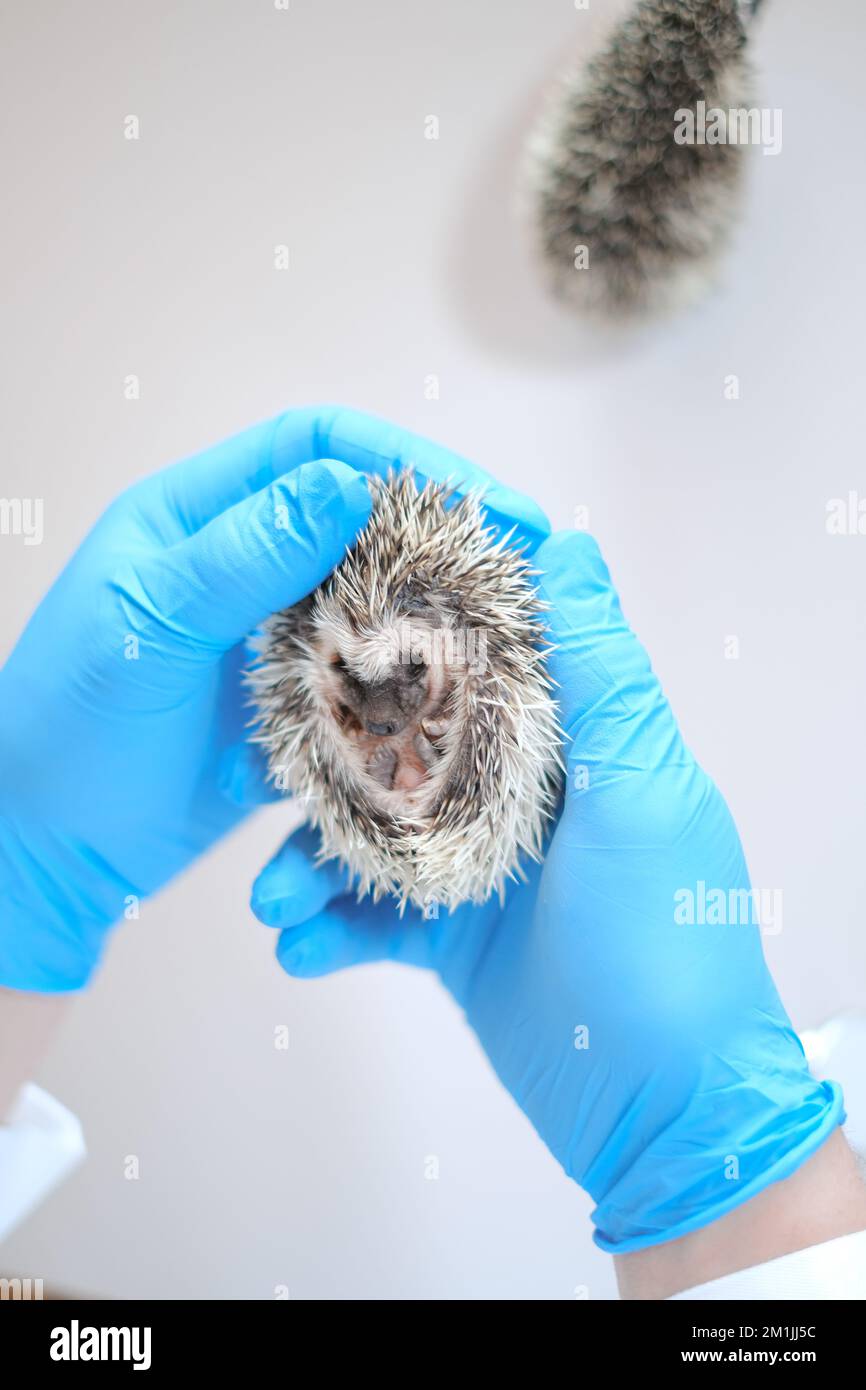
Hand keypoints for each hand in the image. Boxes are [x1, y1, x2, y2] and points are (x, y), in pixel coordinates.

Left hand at [0, 406, 548, 991]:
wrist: (39, 853)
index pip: (314, 449)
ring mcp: (260, 641)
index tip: (482, 505)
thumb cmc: (62, 730)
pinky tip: (443, 720)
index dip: (403, 462)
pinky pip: (355, 690)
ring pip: (368, 611)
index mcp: (195, 518)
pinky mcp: (280, 710)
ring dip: (426, 627)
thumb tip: (348, 483)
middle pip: (359, 527)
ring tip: (503, 646)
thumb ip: (242, 556)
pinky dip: (395, 701)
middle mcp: (237, 568)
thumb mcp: (147, 628)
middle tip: (520, 576)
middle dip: (437, 547)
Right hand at [252, 528, 842, 1253]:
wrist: (665, 1110)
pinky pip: (371, 920)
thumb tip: (569, 544)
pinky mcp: (450, 939)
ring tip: (269, 898)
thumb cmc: (672, 938)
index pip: (485, 654)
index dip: (415, 619)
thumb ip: (603, 673)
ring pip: (371, 837)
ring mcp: (479, 866)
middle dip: (330, 759)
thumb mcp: (641, 791)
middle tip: (265, 767)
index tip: (337, 585)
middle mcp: (521, 792)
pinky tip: (296, 949)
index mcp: (572, 740)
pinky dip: (330, 933)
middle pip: (404, 745)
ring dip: (310, 862)